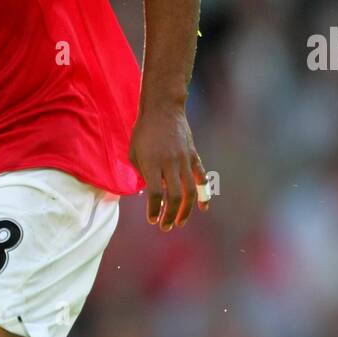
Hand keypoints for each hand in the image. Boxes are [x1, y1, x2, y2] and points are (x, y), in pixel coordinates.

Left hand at [129, 105, 208, 230]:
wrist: (162, 109)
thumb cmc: (143, 131)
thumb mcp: (134, 153)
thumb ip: (141, 174)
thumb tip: (148, 193)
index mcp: (152, 164)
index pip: (155, 194)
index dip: (154, 209)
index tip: (152, 219)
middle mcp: (170, 164)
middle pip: (175, 196)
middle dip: (171, 215)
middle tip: (165, 227)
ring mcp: (184, 160)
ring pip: (190, 191)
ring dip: (186, 210)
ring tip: (180, 222)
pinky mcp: (193, 156)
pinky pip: (201, 178)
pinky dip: (203, 194)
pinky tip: (203, 207)